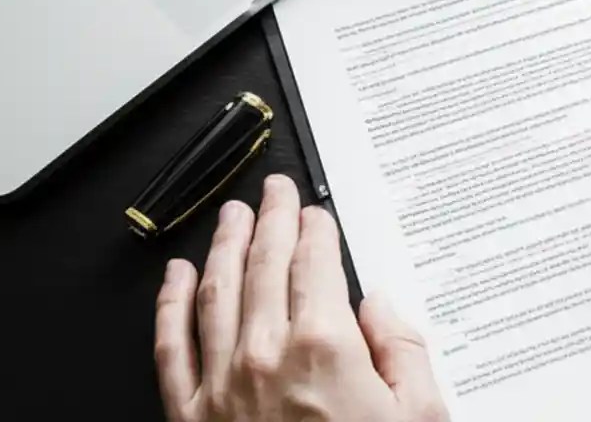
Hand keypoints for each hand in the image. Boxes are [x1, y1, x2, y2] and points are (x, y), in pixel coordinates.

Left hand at [154, 175, 447, 421]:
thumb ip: (403, 350)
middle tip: (273, 192)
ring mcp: (223, 385)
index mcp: (324, 347)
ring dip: (224, 245)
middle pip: (265, 264)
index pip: (315, 262)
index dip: (316, 228)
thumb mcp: (420, 415)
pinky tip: (174, 277)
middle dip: (271, 219)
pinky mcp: (192, 416)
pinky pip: (171, 346)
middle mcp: (266, 355)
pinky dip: (170, 305)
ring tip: (230, 216)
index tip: (318, 214)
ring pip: (217, 292)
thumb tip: (380, 309)